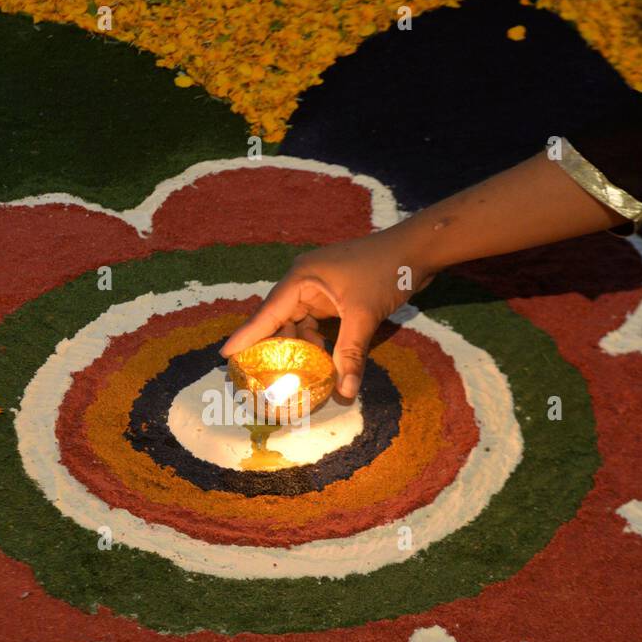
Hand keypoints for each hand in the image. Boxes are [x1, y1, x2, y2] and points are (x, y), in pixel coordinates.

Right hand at [219, 228, 430, 399]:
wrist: (416, 249)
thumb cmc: (386, 271)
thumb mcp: (364, 315)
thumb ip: (351, 353)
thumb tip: (345, 391)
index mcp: (300, 279)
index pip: (266, 313)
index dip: (245, 336)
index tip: (224, 356)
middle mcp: (303, 282)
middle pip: (278, 321)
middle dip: (271, 349)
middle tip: (256, 377)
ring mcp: (318, 288)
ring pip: (297, 325)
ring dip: (297, 349)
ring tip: (287, 378)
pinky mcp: (333, 295)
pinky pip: (314, 323)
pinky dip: (315, 343)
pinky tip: (317, 364)